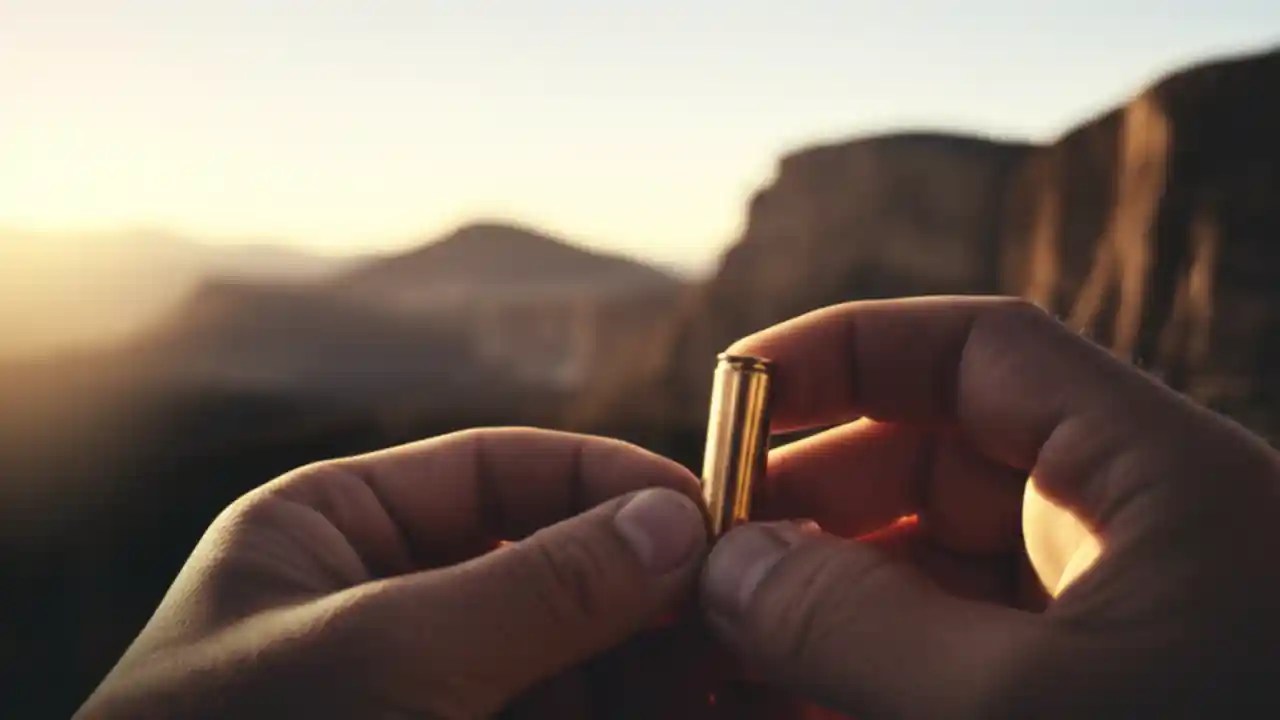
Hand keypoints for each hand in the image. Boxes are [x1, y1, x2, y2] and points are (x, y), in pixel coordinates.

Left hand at [77, 429, 716, 718]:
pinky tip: (720, 709)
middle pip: (561, 568)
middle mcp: (397, 608)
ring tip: (765, 667)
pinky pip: (584, 719)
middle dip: (658, 584)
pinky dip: (652, 714)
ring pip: (586, 661)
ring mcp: (441, 697)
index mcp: (336, 533)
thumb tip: (676, 519)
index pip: (501, 472)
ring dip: (674, 662)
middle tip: (758, 602)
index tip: (709, 513)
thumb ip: (539, 585)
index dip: (609, 482)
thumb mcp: (385, 656)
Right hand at [701, 297, 1279, 717]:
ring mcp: (1101, 629)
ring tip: (719, 658)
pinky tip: (781, 710)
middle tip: (704, 571)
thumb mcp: (1026, 709)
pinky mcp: (1078, 700)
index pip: (977, 353)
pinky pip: (944, 666)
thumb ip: (861, 626)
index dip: (844, 353)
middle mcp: (1124, 538)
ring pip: (924, 576)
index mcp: (1150, 478)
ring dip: (819, 611)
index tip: (732, 394)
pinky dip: (861, 682)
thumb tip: (729, 563)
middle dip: (808, 508)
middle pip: (930, 465)